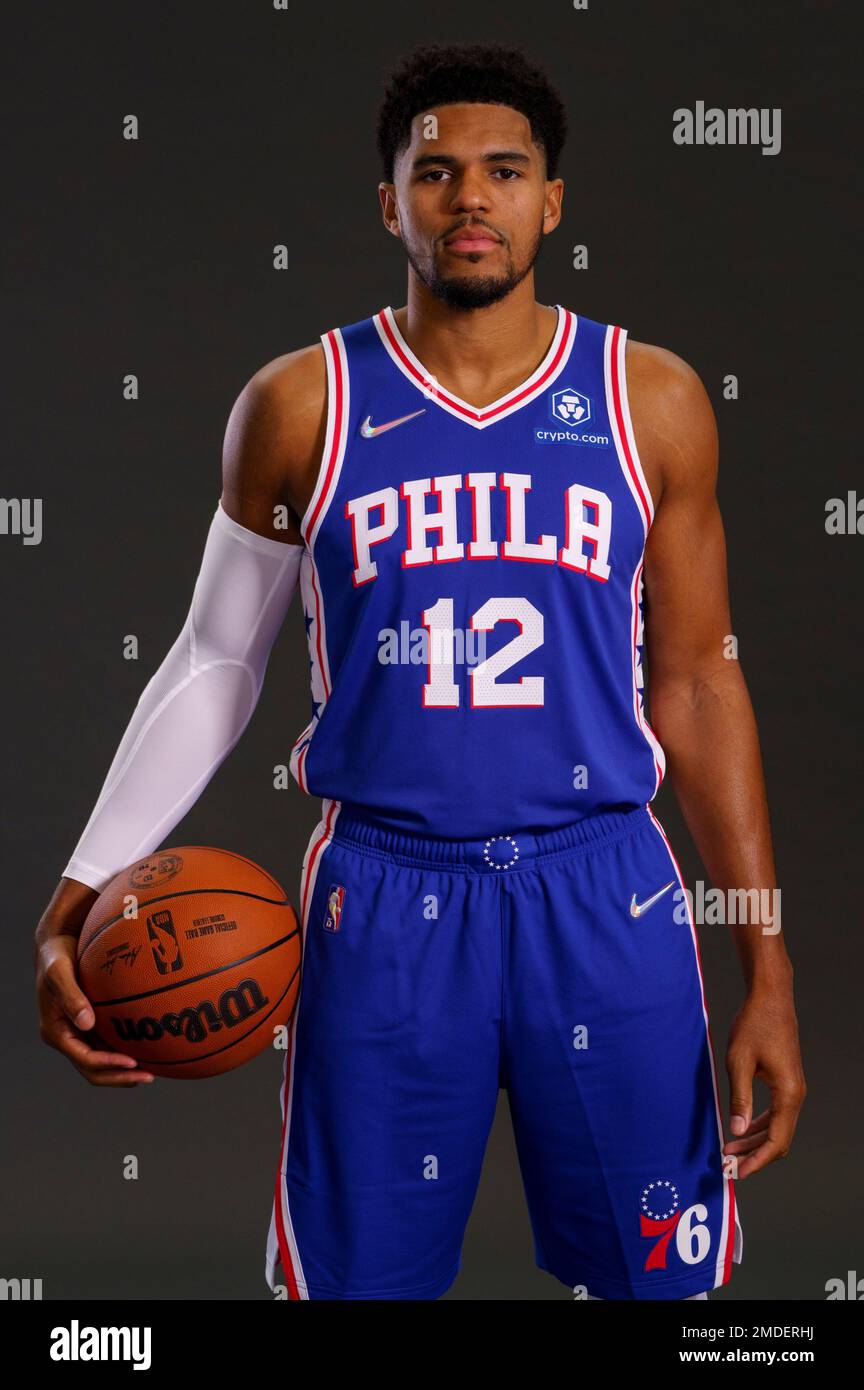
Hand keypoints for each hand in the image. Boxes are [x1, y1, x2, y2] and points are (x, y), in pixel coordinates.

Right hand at [35, 882, 155, 1086]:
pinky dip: (125, 1051)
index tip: (131, 1062)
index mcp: (56, 1032)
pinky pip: (108, 1045)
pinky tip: (149, 1049)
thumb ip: (71, 996)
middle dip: (119, 1078)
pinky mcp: (89, 1025)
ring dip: (124, 1071)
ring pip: (102, 1063)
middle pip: (93, 1071)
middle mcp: (68, 1037)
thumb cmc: (56, 957)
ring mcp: (79, 1033)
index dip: (107, 1065)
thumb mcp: (59, 972)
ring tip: (152, 1072)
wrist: (55, 947)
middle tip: (148, 1077)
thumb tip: (87, 1024)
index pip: (84, 1059)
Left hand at [723, 973, 804, 1178]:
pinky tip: (741, 1127)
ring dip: (755, 1140)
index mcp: (788, 1093)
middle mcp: (796, 1095)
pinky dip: (759, 1124)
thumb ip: (740, 1098)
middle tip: (729, 1164)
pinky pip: (776, 1113)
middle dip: (755, 1154)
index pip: (777, 1140)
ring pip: (777, 1127)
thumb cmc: (754, 1025)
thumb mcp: (739, 1061)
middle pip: (779, 1138)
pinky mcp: (786, 1082)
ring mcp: (793, 1088)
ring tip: (730, 1148)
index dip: (758, 1160)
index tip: (739, 1173)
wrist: (771, 999)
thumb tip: (737, 1130)